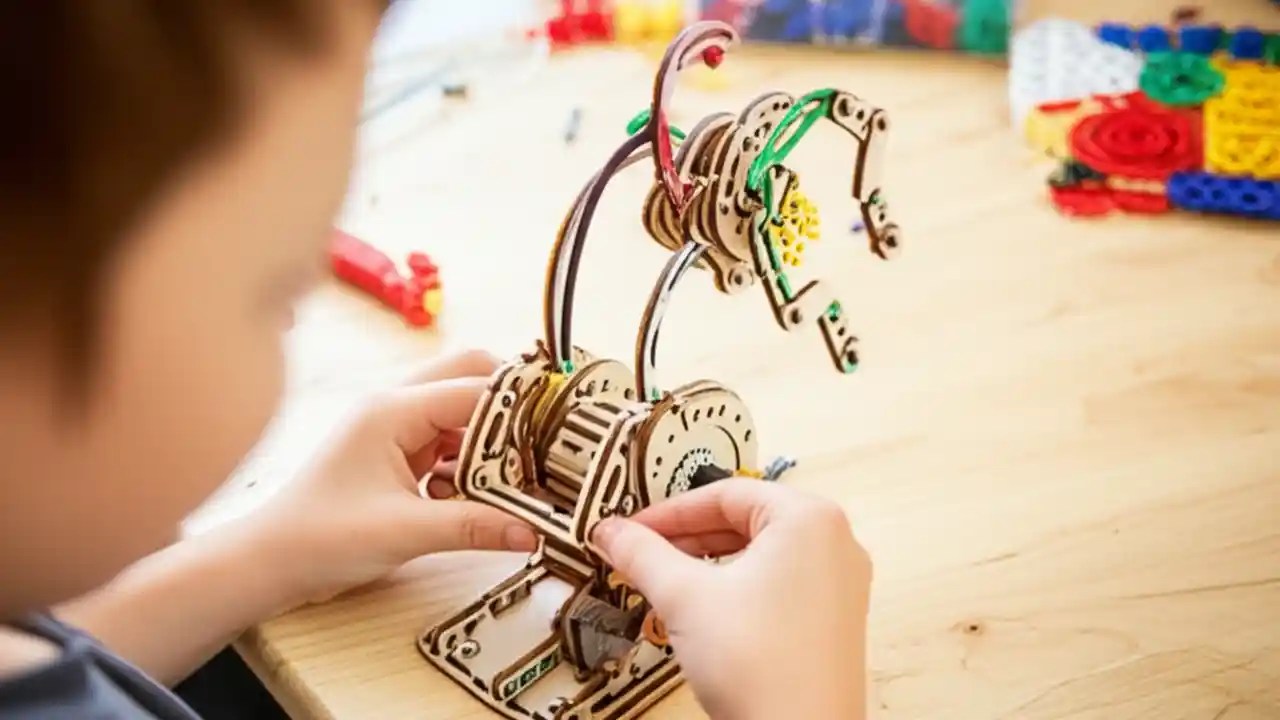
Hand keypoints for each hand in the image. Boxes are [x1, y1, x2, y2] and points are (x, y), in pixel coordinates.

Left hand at [246, 350, 537, 605]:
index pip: (475, 389)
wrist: (270, 562)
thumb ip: (474, 526)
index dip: (521, 408)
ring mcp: (394, 426)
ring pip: (461, 407)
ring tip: (523, 470)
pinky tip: (482, 491)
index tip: (561, 431)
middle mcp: (395, 405)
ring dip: (493, 433)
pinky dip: (472, 457)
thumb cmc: (320, 538)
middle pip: (470, 374)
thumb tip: (534, 531)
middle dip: (512, 403)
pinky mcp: (396, 451)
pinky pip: (448, 437)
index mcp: (392, 410)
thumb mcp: (405, 533)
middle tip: (547, 438)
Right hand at [592, 480, 870, 719]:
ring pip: (761, 554)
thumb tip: (607, 530)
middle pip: (746, 520)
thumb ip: (643, 554)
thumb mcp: (685, 597)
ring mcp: (842, 584)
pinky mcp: (836, 620)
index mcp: (809, 519)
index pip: (727, 494)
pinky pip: (779, 583)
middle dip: (687, 537)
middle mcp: (836, 541)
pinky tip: (703, 610)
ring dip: (709, 562)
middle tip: (640, 553)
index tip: (628, 529)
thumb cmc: (754, 661)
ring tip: (664, 582)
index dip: (670, 511)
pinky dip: (737, 587)